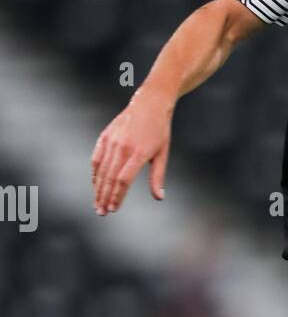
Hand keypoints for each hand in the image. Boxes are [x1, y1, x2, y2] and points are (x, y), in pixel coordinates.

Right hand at [91, 90, 172, 215]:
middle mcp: (123, 147)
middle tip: (102, 212)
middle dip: (104, 197)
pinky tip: (95, 184)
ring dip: (98, 188)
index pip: (123, 180)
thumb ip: (157, 177)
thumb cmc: (160, 130)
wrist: (149, 103)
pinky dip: (95, 173)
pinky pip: (97, 158)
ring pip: (101, 170)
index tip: (113, 209)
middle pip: (110, 178)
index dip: (117, 196)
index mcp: (139, 153)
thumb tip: (159, 198)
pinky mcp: (106, 136)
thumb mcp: (162, 154)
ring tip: (97, 203)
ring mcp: (112, 141)